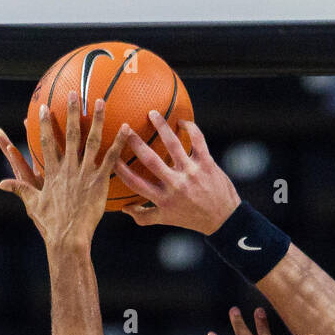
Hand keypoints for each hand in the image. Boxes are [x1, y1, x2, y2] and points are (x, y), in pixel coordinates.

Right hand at [0, 94, 128, 249]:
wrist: (68, 238)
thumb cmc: (50, 225)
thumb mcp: (33, 205)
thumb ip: (19, 190)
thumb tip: (1, 184)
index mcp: (52, 172)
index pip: (47, 142)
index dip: (45, 124)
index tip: (45, 107)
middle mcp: (68, 168)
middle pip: (70, 134)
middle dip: (72, 112)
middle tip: (75, 93)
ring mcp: (84, 174)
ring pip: (91, 141)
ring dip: (97, 119)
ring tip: (101, 101)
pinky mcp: (99, 182)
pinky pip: (111, 159)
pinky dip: (118, 143)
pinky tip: (126, 127)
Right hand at [114, 113, 239, 233]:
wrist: (223, 219)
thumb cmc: (192, 218)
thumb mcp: (166, 220)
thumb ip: (144, 216)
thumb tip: (124, 209)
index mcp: (163, 200)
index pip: (136, 184)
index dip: (121, 170)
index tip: (111, 156)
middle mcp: (176, 186)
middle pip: (151, 161)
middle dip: (137, 143)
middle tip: (126, 128)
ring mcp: (191, 173)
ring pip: (173, 144)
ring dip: (161, 127)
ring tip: (153, 113)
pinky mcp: (206, 163)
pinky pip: (197, 140)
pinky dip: (190, 128)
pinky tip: (181, 122)